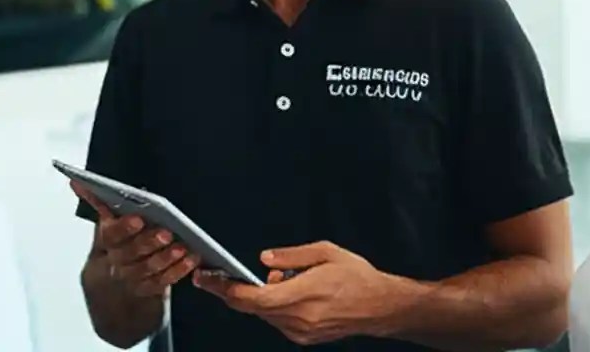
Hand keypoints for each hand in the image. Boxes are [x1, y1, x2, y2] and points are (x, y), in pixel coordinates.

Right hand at [71, 181, 200, 297]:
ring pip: (147, 270)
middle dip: (148, 242)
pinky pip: (162, 283)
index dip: (123, 228)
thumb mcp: (106, 225)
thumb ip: (99, 204)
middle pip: (129, 254)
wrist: (113, 285)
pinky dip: (177, 271)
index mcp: (105, 241)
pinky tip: (190, 260)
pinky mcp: (147, 290)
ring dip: (166, 258)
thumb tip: (76, 182)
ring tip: (183, 247)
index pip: (110, 235)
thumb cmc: (116, 244)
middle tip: (166, 233)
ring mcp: (131, 279)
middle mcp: (115, 262)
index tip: (138, 219)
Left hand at [193, 240, 398, 345]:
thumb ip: (291, 255)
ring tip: (278, 277)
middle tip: (215, 275)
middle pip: (252, 308)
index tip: (208, 278)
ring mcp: (301, 331)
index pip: (253, 297)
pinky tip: (287, 290)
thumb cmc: (357, 278)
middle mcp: (299, 318)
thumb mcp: (326, 252)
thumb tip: (264, 259)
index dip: (226, 289)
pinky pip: (276, 320)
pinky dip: (272, 305)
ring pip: (263, 314)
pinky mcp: (304, 337)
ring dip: (257, 297)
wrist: (381, 307)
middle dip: (232, 291)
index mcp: (303, 294)